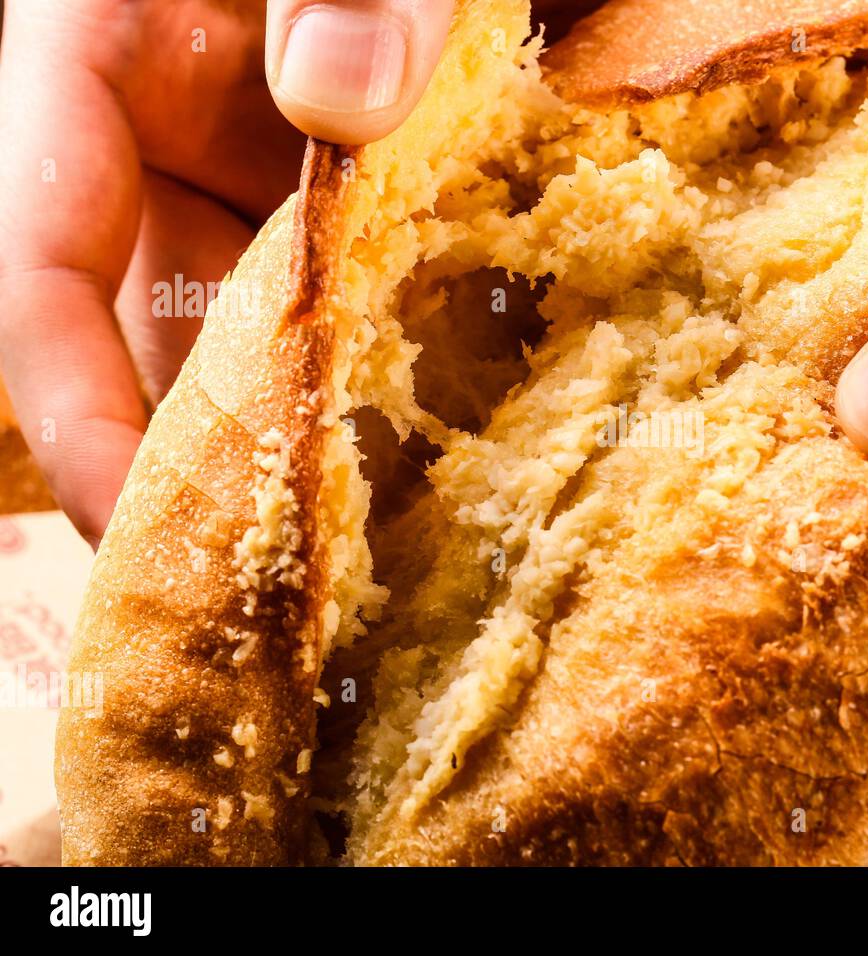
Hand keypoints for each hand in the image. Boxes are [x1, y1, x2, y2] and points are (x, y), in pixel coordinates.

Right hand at [0, 0, 453, 546]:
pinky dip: (363, 381)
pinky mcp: (335, 206)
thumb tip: (340, 101)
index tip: (131, 527)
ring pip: (240, 336)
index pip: (34, 263)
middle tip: (255, 594)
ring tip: (339, 562)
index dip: (71, 409)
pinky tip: (416, 459)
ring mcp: (248, 176)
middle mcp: (159, 135)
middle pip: (144, 330)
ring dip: (287, 439)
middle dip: (190, 459)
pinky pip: (330, 310)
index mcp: (96, 57)